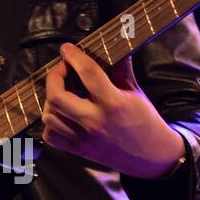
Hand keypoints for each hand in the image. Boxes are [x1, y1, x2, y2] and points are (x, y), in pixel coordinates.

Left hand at [42, 43, 183, 178]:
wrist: (150, 156)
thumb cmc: (145, 121)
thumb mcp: (135, 92)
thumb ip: (121, 69)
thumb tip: (117, 43)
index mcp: (113, 104)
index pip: (88, 73)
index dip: (74, 57)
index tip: (67, 49)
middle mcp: (95, 122)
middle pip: (57, 97)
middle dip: (54, 78)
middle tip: (62, 70)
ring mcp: (84, 139)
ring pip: (49, 116)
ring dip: (51, 100)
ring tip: (63, 92)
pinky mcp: (78, 151)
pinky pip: (50, 136)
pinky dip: (51, 123)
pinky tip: (62, 114)